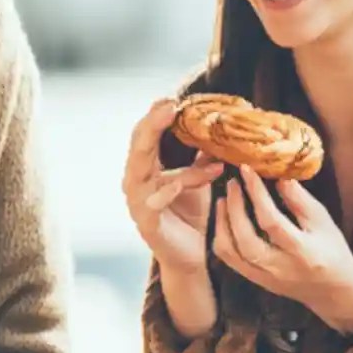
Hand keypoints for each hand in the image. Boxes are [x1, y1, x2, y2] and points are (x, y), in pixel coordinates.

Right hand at [122, 99, 225, 273]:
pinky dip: (164, 192)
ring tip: (176, 139)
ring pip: (145, 172)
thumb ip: (200, 152)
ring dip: (162, 151)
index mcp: (144, 167)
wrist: (190, 254)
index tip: (170, 98)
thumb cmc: (189, 211)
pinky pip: (151, 205)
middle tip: (169, 106)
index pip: (145, 135)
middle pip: (138, 147)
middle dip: (152, 125)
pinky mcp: (146, 224)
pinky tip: (176, 184)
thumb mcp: (198, 175)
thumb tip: (217, 122)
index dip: (155, 116)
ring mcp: (137, 202)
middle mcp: (135, 181)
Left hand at [213, 165, 352, 335]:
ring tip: (223, 199)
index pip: (271, 221)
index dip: (256, 194)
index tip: (247, 170)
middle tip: (232, 183)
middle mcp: (279, 268)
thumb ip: (300, 200)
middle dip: (234, 207)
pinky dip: (222, 237)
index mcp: (301, 252)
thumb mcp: (323, 222)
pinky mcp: (255, 281)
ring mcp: (264, 277)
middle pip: (245, 238)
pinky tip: (224, 219)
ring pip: (231, 252)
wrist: (333, 291)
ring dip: (222, 223)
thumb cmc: (332, 251)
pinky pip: (229, 260)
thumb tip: (278, 177)